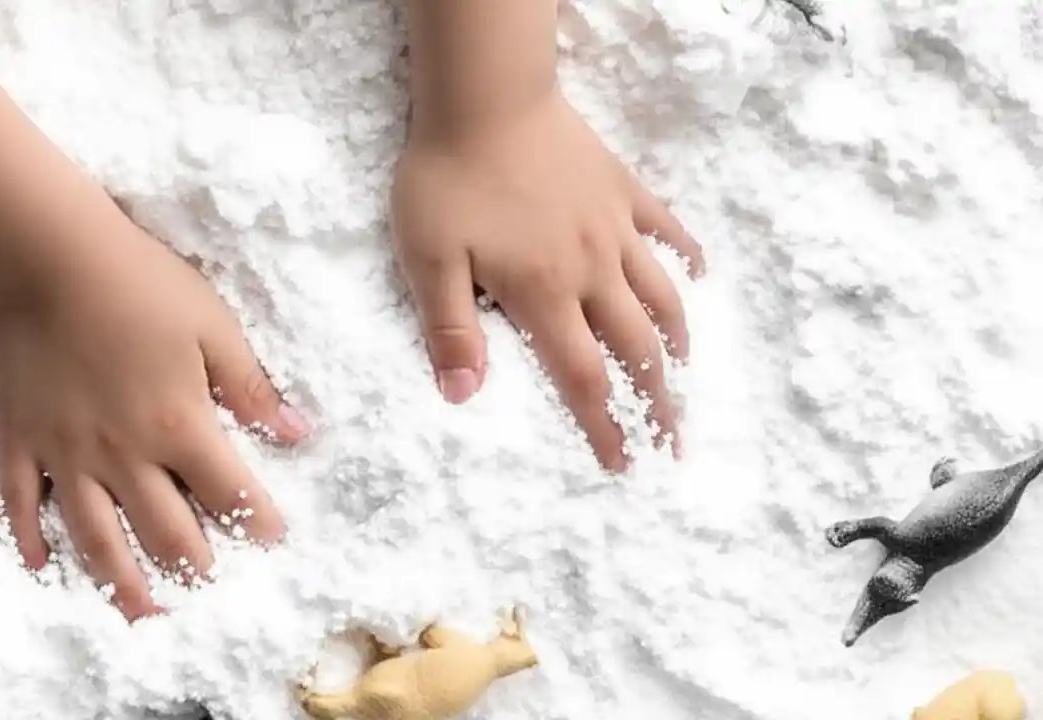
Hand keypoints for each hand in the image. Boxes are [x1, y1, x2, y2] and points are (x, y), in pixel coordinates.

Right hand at [0, 224, 309, 620]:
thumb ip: (250, 387)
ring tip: (142, 612)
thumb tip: (294, 431)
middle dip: (195, 565)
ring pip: (95, 539)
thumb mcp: (214, 327)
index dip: (258, 521)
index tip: (274, 538)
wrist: (50, 253)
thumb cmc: (141, 282)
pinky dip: (29, 540)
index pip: (229, 494)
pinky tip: (39, 565)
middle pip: (165, 532)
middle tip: (209, 584)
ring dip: (122, 583)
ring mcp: (65, 454)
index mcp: (179, 425)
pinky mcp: (18, 441)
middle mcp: (124, 455)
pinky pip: (19, 505)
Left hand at [391, 91, 704, 470]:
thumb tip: (463, 396)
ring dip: (676, 341)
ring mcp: (614, 227)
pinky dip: (685, 256)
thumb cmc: (446, 178)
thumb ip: (449, 329)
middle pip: (636, 349)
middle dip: (656, 402)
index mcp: (543, 294)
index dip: (604, 427)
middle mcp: (591, 269)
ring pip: (660, 295)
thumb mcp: (428, 259)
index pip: (583, 378)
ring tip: (683, 372)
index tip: (624, 465)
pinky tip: (695, 273)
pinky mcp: (622, 189)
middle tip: (674, 442)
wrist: (484, 98)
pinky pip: (666, 228)